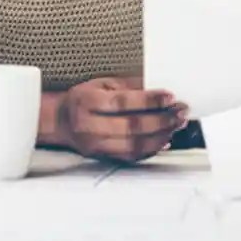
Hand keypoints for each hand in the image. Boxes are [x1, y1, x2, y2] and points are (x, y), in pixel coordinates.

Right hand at [54, 77, 188, 162]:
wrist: (60, 121)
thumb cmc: (82, 100)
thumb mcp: (101, 84)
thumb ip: (129, 86)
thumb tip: (157, 88)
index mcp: (88, 102)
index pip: (123, 102)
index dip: (149, 100)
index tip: (169, 97)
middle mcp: (90, 125)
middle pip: (132, 127)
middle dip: (161, 120)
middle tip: (180, 112)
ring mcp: (96, 144)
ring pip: (134, 145)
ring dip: (160, 136)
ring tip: (176, 125)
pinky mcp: (102, 157)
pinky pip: (131, 157)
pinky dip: (151, 149)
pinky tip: (164, 140)